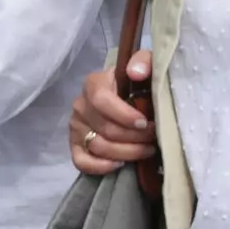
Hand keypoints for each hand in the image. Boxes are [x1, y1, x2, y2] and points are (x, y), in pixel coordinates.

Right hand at [70, 50, 156, 175]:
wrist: (129, 98)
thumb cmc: (138, 84)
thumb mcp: (146, 67)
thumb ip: (144, 62)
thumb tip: (136, 72)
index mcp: (94, 84)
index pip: (101, 99)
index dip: (124, 114)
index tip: (144, 122)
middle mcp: (80, 105)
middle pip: (104, 128)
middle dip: (133, 137)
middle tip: (153, 138)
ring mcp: (76, 127)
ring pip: (98, 147)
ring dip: (126, 153)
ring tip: (146, 150)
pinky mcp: (75, 146)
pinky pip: (82, 162)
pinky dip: (101, 166)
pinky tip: (120, 163)